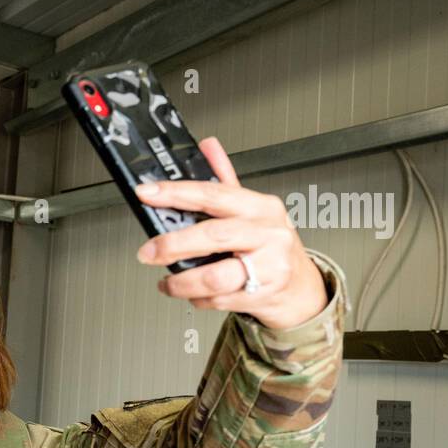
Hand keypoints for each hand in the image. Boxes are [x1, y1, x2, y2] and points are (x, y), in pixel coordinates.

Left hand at [134, 136, 326, 330]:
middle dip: (172, 245)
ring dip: (181, 282)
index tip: (147, 194)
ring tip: (167, 282)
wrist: (301, 287)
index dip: (175, 193)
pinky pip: (218, 299)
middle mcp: (267, 233)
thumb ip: (226, 181)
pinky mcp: (264, 294)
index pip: (213, 194)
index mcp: (260, 207)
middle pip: (212, 236)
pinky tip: (192, 293)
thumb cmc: (270, 246)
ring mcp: (269, 265)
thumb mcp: (252, 210)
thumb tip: (207, 147)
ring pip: (213, 276)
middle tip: (147, 252)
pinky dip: (197, 298)